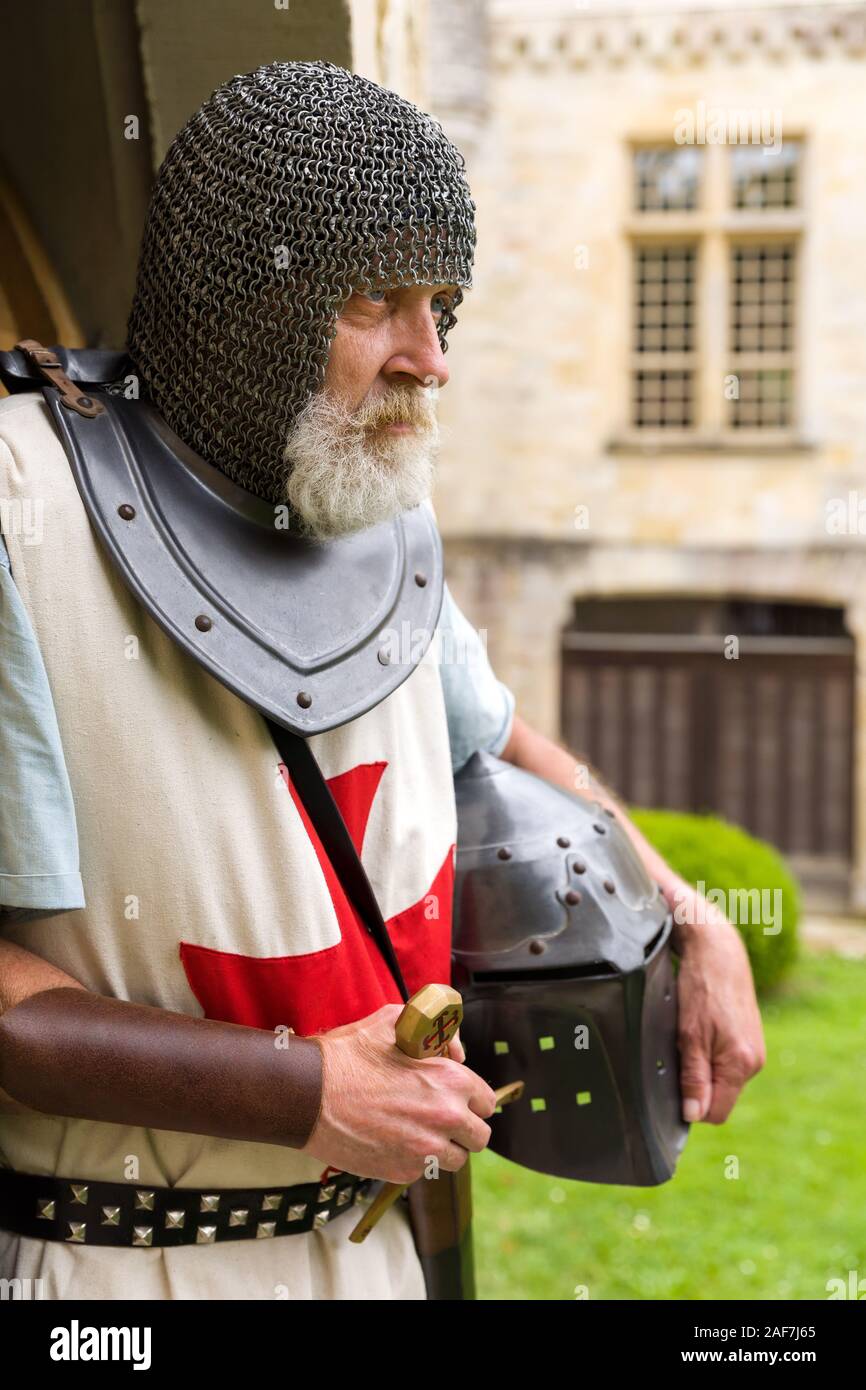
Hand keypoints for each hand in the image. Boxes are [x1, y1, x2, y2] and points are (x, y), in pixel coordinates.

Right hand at [303, 1004, 496, 1182]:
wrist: (309, 1094)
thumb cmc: (349, 1055)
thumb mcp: (395, 1022)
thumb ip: (436, 1032)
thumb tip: (457, 1052)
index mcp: (450, 1081)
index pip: (487, 1102)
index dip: (472, 1099)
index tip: (457, 1099)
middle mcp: (445, 1118)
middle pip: (479, 1138)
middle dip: (464, 1128)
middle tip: (441, 1119)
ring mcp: (425, 1150)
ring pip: (456, 1160)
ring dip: (443, 1148)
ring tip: (418, 1132)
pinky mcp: (402, 1172)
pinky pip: (424, 1172)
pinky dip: (414, 1160)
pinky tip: (393, 1140)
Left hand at [672, 886, 765, 1123]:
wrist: (717, 948)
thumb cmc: (701, 986)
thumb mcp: (689, 1035)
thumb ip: (693, 1077)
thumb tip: (693, 1115)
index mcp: (742, 1064)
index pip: (716, 1112)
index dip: (691, 1106)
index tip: (674, 1084)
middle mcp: (754, 1061)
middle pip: (719, 1096)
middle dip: (696, 1084)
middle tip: (679, 1051)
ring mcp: (753, 1049)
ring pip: (721, 1077)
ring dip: (701, 1066)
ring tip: (689, 1035)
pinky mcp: (748, 1037)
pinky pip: (725, 1060)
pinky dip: (708, 1052)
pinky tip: (700, 1029)